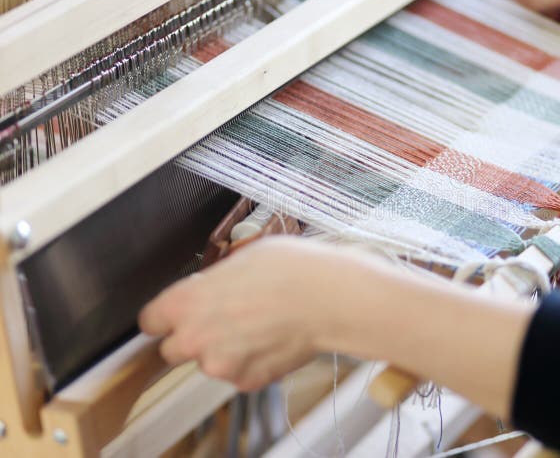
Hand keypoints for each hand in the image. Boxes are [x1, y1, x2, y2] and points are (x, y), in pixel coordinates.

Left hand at [138, 237, 365, 390]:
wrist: (329, 299)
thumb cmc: (291, 270)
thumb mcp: (241, 258)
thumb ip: (213, 282)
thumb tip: (209, 289)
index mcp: (185, 302)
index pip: (150, 321)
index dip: (165, 317)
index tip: (176, 315)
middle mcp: (194, 338)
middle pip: (172, 350)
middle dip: (193, 337)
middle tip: (225, 319)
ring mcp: (220, 364)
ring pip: (211, 362)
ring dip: (226, 350)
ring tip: (260, 325)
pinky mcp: (247, 381)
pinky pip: (240, 374)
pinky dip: (252, 362)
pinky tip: (273, 339)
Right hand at [495, 0, 559, 43]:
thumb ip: (531, 0)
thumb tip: (502, 10)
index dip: (497, 1)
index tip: (481, 22)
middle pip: (526, 8)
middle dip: (519, 25)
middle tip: (504, 43)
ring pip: (543, 27)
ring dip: (541, 37)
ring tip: (535, 49)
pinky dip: (559, 45)